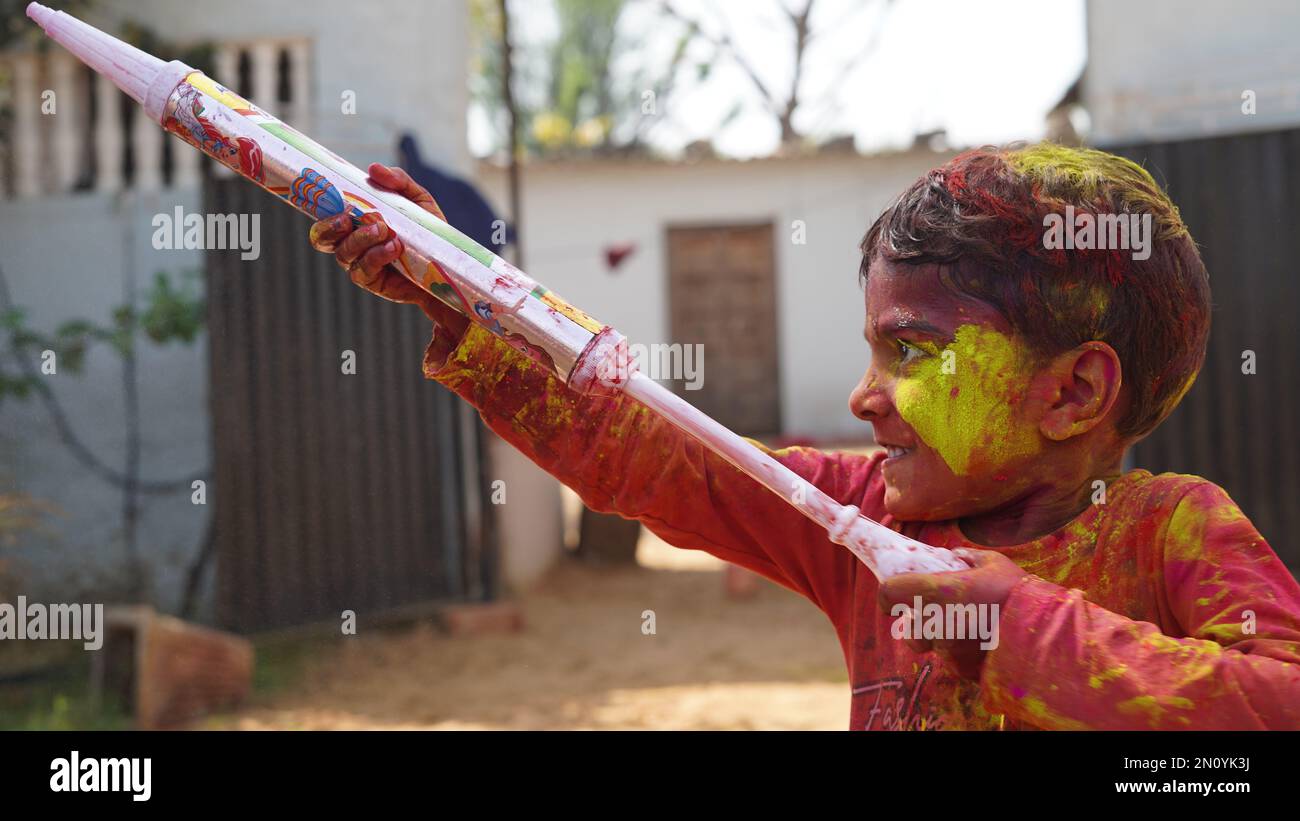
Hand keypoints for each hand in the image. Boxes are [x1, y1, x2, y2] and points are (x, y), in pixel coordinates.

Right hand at [308, 163, 468, 337]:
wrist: (446, 264)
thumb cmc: (426, 230)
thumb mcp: (417, 199)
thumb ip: (398, 181)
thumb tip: (373, 169)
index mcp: (355, 222)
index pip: (326, 215)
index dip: (320, 206)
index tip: (328, 195)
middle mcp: (351, 244)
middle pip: (322, 238)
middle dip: (330, 226)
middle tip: (347, 217)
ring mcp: (360, 264)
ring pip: (343, 252)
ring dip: (361, 239)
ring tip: (385, 230)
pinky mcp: (372, 282)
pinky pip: (363, 270)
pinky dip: (377, 256)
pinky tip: (394, 247)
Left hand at [877, 548, 1027, 678]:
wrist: (1044, 635)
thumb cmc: (1017, 593)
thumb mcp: (993, 563)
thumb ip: (967, 557)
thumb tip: (955, 554)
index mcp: (936, 591)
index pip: (888, 594)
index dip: (889, 593)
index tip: (896, 592)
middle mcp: (936, 622)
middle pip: (906, 628)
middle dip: (916, 622)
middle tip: (936, 612)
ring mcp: (948, 649)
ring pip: (929, 646)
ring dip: (938, 638)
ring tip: (964, 627)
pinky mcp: (962, 669)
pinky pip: (951, 660)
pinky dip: (959, 652)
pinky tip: (980, 642)